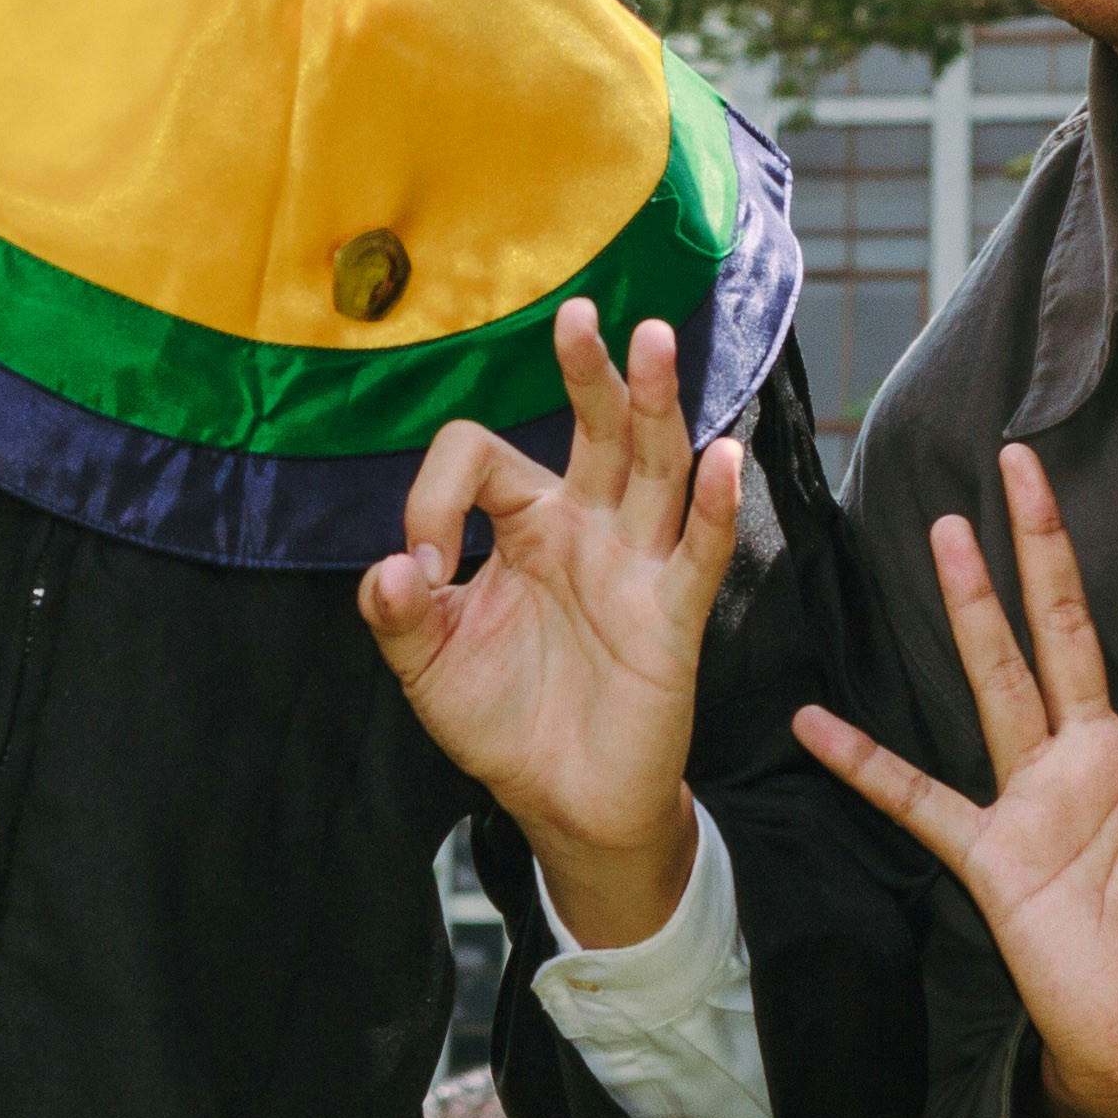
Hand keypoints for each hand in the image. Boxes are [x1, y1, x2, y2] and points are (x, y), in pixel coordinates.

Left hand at [362, 303, 739, 953]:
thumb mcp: (427, 668)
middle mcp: (584, 527)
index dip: (438, 493)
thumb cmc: (501, 719)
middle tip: (578, 316)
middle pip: (596, 428)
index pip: (482, 458)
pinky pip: (699, 551)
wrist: (561, 801)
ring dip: (655, 405)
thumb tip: (395, 566)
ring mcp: (634, 565)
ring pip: (653, 467)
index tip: (423, 566)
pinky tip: (722, 455)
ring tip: (655, 342)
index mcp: (522, 525)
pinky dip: (714, 506)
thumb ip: (399, 614)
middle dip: (589, 372)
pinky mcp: (671, 617)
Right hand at [790, 446, 1117, 1117]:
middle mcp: (1088, 755)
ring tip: (945, 532)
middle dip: (1043, 547)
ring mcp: (1034, 797)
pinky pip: (919, 801)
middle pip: (1064, 629)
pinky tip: (816, 722)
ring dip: (974, 608)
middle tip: (1019, 461)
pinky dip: (866, 765)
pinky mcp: (994, 851)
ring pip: (999, 682)